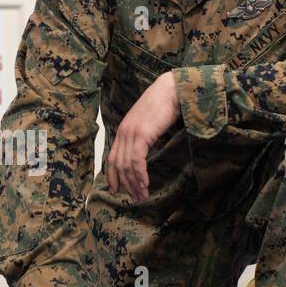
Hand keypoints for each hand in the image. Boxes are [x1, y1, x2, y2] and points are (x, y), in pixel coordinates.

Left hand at [105, 70, 180, 199]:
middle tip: (134, 197)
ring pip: (127, 165)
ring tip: (142, 195)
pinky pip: (137, 161)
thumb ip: (143, 135)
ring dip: (134, 183)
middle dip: (125, 184)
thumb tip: (145, 148)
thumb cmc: (165, 103)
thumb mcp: (149, 122)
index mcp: (123, 129)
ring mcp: (131, 133)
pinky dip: (140, 175)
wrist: (173, 88)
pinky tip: (145, 184)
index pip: (112, 157)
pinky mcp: (141, 135)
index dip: (112, 175)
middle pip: (118, 164)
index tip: (116, 189)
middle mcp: (123, 132)